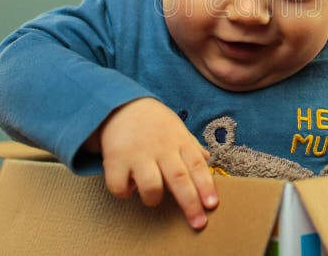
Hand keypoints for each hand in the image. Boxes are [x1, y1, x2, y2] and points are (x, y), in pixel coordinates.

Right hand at [87, 97, 217, 228]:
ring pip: (151, 186)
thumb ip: (191, 146)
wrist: (120, 105)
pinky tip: (128, 185)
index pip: (197, 165)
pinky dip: (125, 192)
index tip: (212, 204)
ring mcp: (138, 154)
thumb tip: (207, 160)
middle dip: (190, 203)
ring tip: (153, 197)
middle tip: (198, 222)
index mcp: (179, 141)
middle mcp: (160, 148)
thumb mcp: (176, 129)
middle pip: (179, 178)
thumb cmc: (153, 123)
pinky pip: (120, 186)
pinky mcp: (115, 159)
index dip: (206, 186)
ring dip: (154, 198)